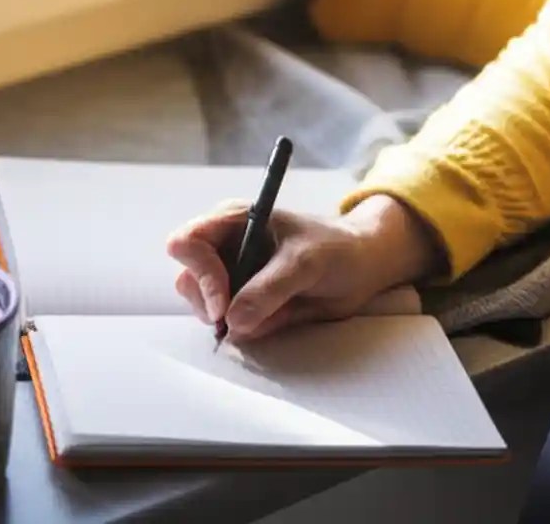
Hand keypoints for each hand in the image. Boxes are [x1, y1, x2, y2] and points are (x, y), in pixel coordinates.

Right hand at [166, 195, 440, 341]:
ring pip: (203, 305)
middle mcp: (224, 247)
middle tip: (240, 320)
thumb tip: (233, 321)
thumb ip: (269, 289)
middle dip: (210, 303)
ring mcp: (231, 276)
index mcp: (232, 221)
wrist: (361, 268)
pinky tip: (276, 318)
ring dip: (229, 319)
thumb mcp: (306, 263)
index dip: (199, 274)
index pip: (187, 243)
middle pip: (187, 279)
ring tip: (272, 315)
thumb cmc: (335, 249)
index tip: (224, 305)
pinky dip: (246, 329)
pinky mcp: (242, 301)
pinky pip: (228, 323)